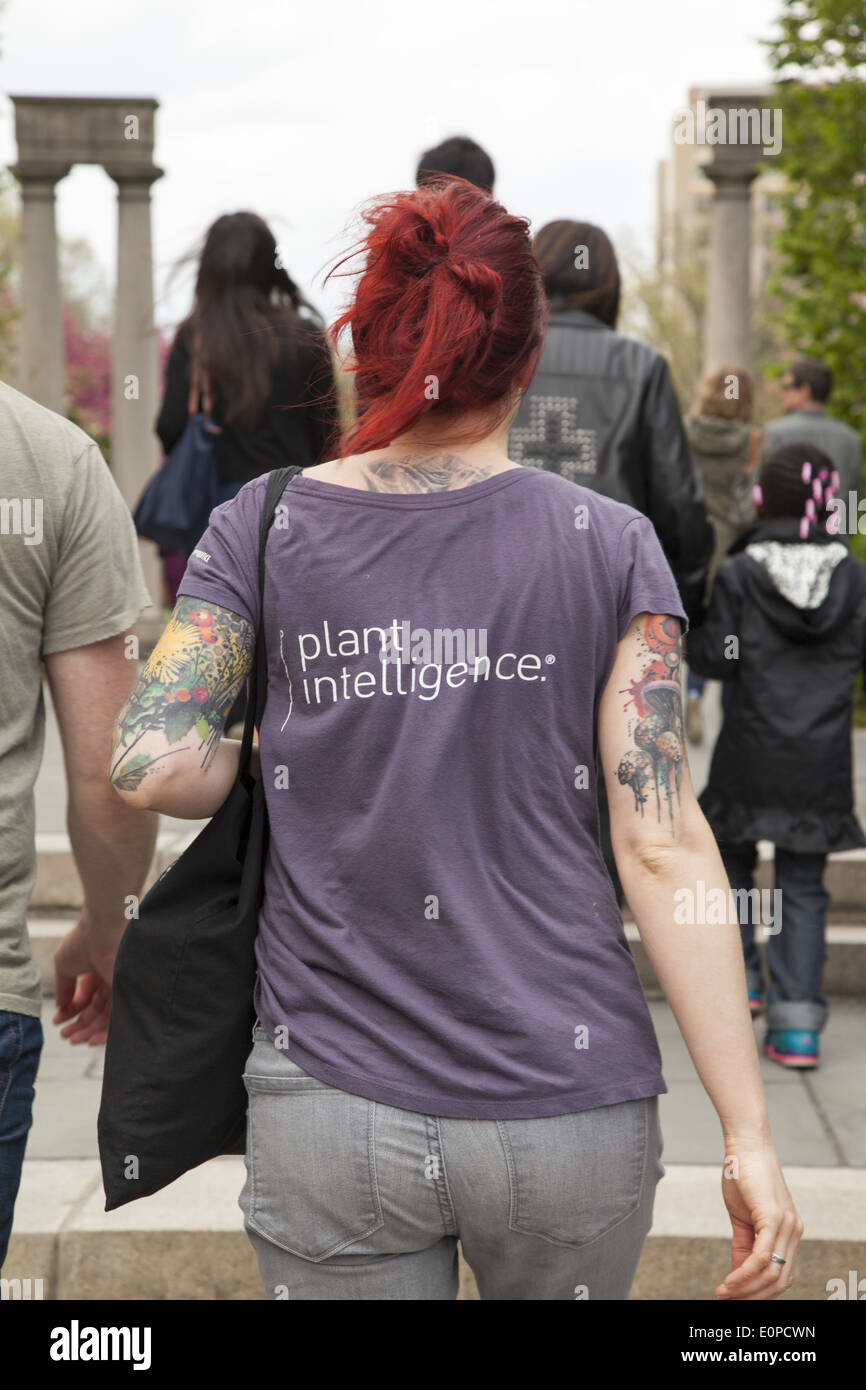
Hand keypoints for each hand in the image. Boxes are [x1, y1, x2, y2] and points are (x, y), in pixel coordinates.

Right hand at [53, 914, 124, 1045]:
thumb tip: (61, 1007)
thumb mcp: (64, 966)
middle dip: (79, 1025)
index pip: (84, 998)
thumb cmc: (83, 941)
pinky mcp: (127, 994)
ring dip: (88, 1031)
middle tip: (66, 1035)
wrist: (103, 929)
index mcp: (95, 971)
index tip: (58, 1021)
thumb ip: (63, 988)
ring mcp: (119, 987)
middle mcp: (109, 980)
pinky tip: (89, 1039)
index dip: (70, 1011)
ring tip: (73, 1039)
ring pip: (105, 1018)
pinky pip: (117, 1020)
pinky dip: (104, 1033)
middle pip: (94, 1011)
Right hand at [716, 1141, 802, 1298]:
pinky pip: (761, 1257)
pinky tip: (729, 1281)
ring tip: (724, 1293)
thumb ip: (744, 1244)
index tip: (735, 1299)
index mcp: (789, 1231)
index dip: (759, 1293)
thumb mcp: (742, 1216)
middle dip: (754, 1297)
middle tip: (728, 1301)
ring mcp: (786, 1225)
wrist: (744, 1144)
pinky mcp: (773, 1218)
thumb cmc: (743, 1175)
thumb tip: (738, 1273)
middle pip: (780, 1282)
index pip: (781, 1275)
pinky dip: (744, 1274)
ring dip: (746, 1290)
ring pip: (772, 1274)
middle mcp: (794, 1231)